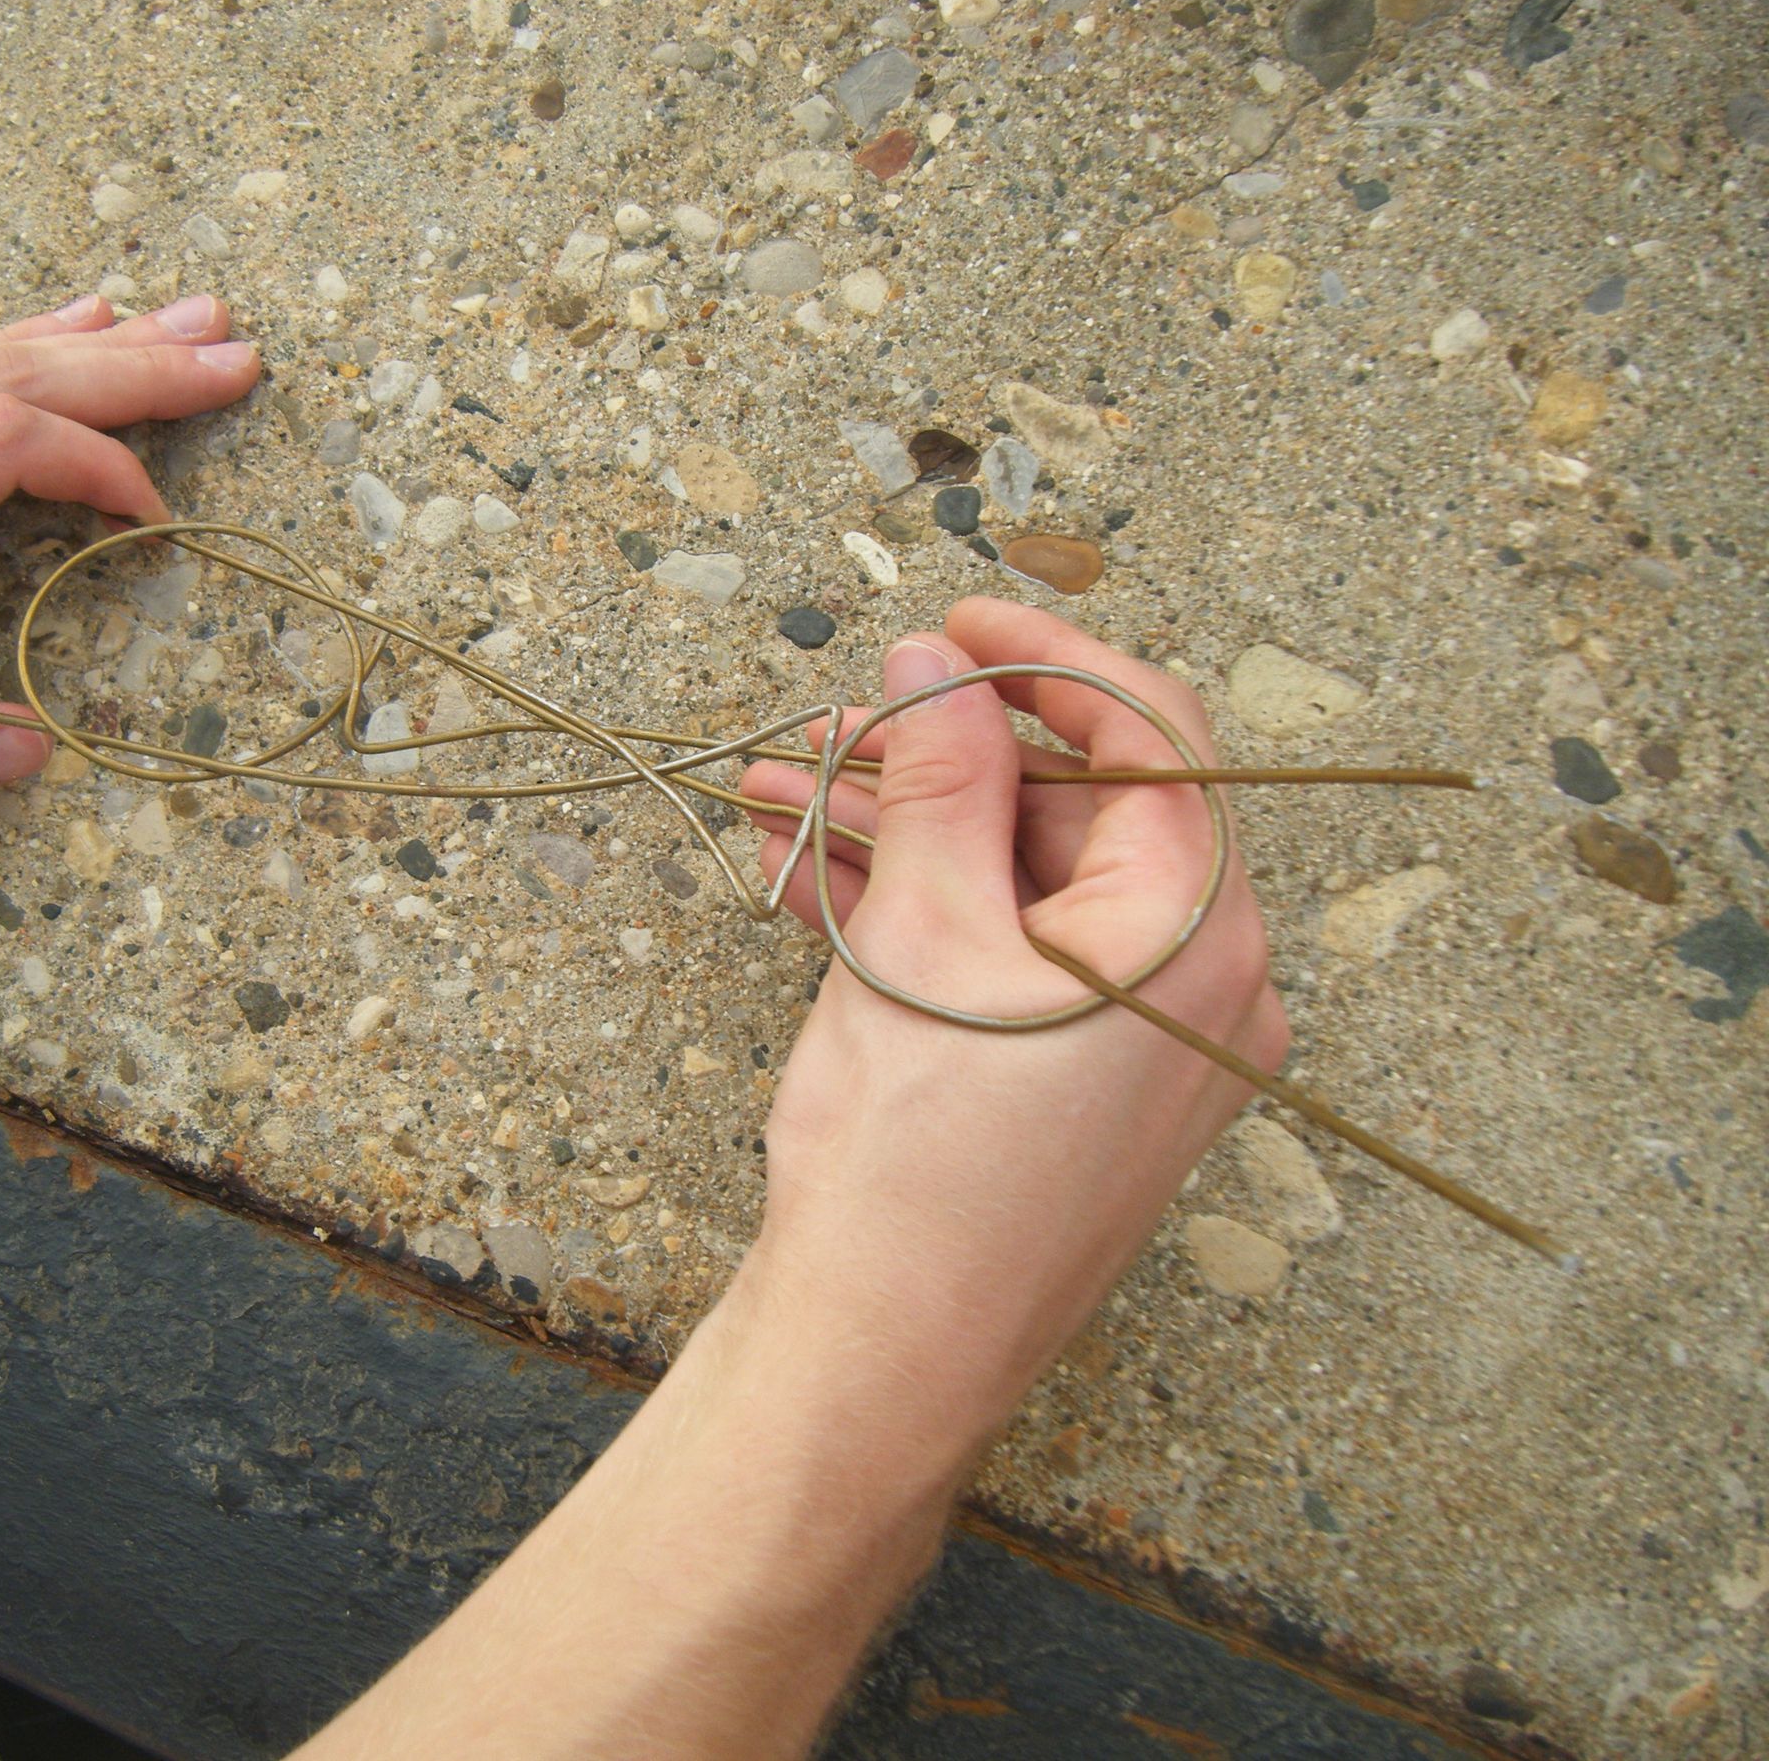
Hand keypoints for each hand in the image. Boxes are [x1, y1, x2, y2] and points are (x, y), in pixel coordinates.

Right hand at [738, 597, 1289, 1440]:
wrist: (877, 1358)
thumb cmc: (915, 1167)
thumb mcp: (924, 936)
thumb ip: (942, 774)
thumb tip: (933, 660)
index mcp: (1197, 936)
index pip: (1153, 736)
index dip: (1048, 656)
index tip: (952, 619)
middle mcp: (1192, 983)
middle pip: (1074, 809)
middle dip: (943, 752)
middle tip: (836, 720)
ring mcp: (1132, 1039)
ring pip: (1020, 882)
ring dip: (906, 825)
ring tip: (780, 785)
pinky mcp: (1068, 1080)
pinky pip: (1004, 956)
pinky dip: (916, 907)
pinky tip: (805, 865)